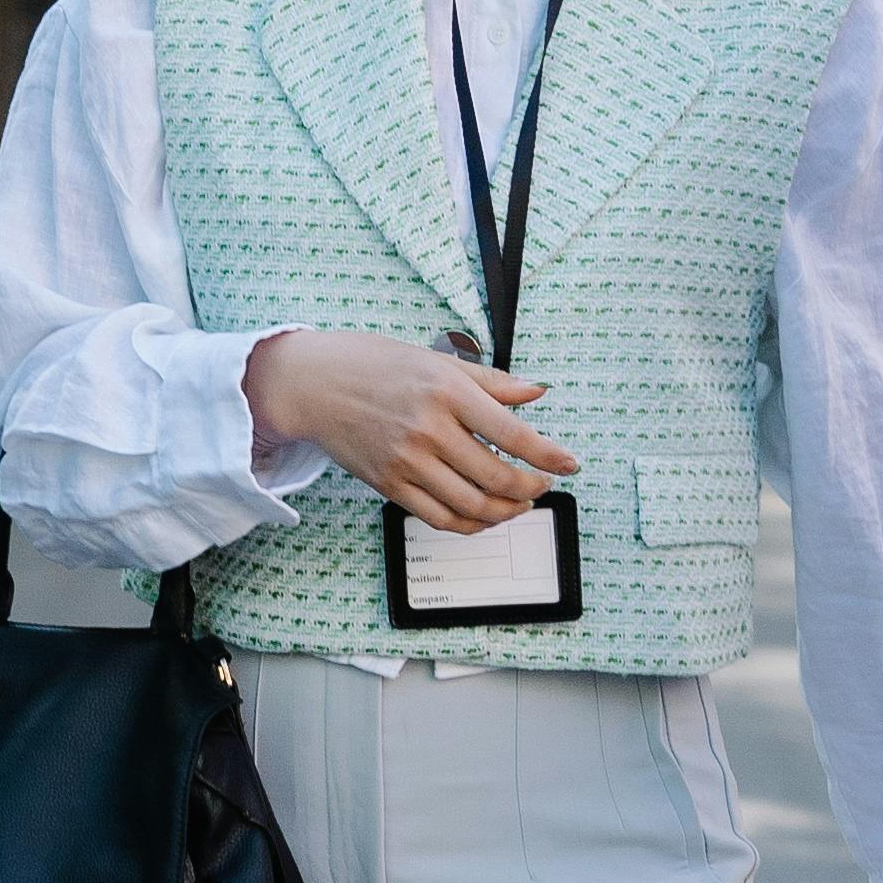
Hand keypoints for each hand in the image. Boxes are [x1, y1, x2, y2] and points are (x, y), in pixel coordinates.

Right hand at [241, 327, 581, 533]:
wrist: (312, 384)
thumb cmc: (373, 364)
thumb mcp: (436, 359)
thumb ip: (491, 381)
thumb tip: (537, 392)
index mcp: (447, 390)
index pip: (513, 434)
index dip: (548, 455)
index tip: (570, 464)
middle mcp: (429, 429)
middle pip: (497, 478)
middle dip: (532, 488)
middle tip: (544, 485)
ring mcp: (407, 461)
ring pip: (472, 506)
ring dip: (506, 512)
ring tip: (520, 504)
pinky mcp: (389, 484)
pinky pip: (439, 518)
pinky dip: (470, 524)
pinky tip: (484, 516)